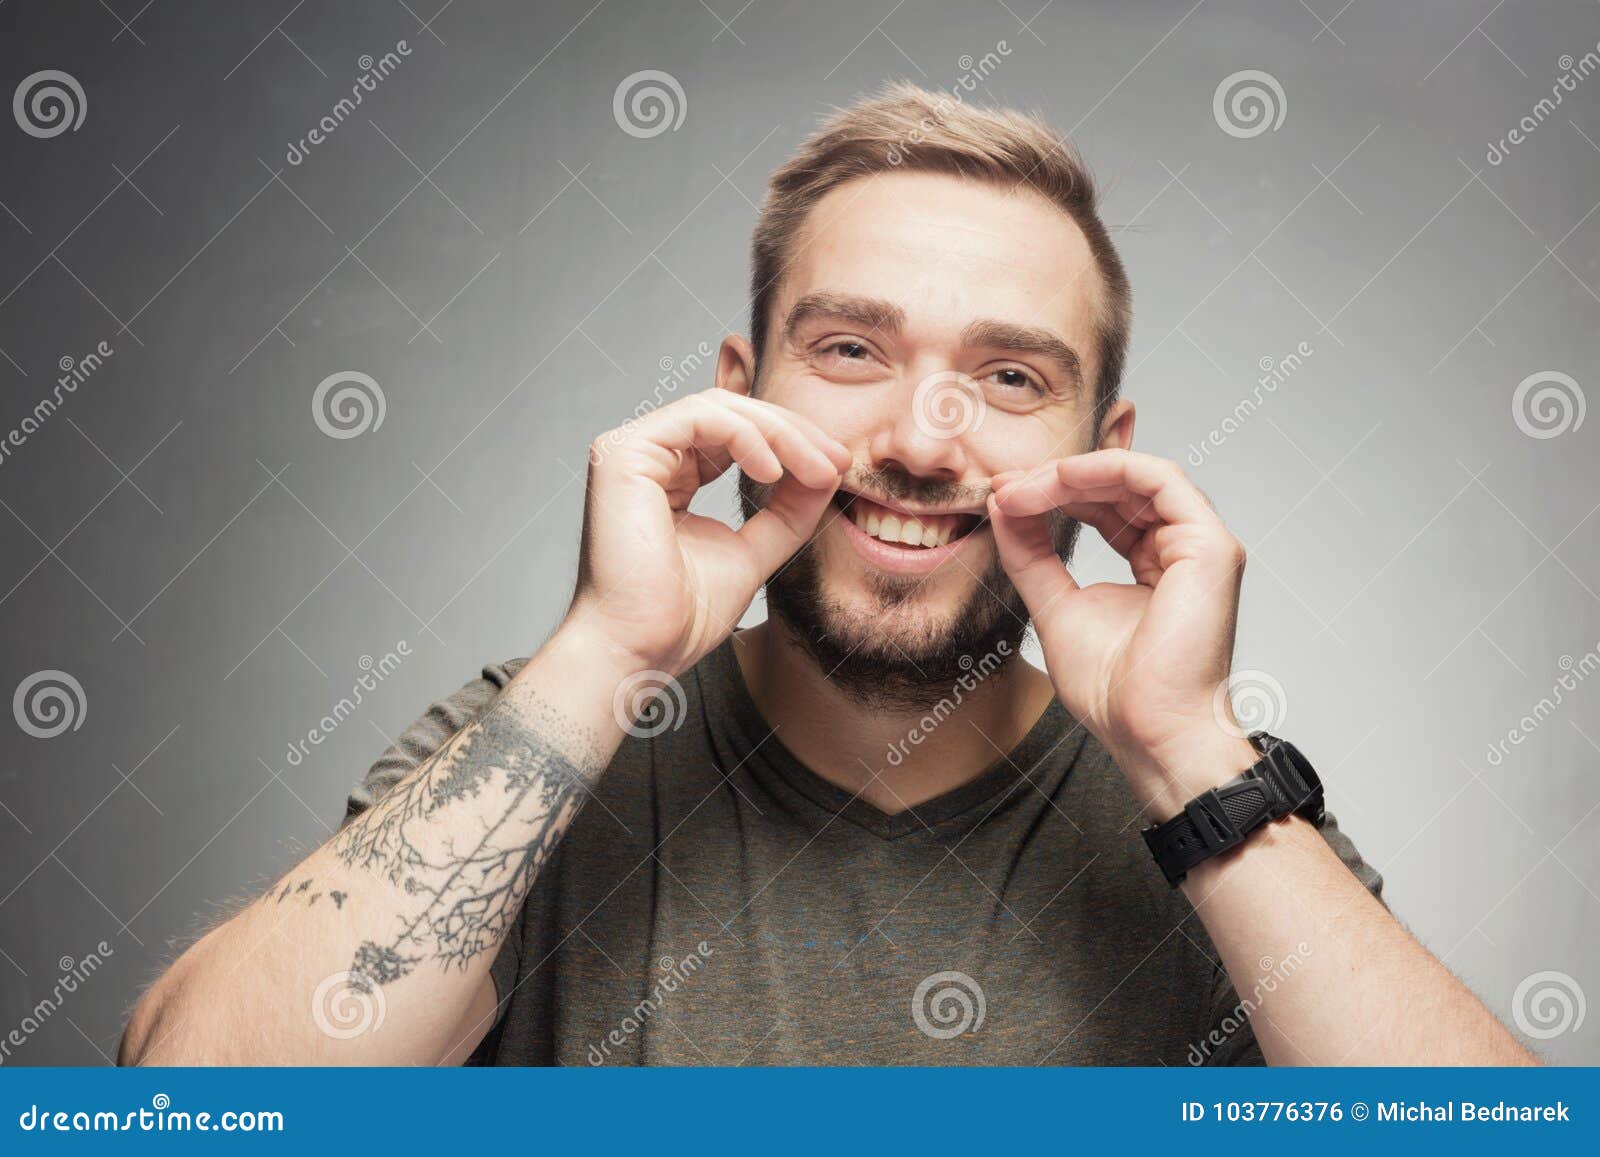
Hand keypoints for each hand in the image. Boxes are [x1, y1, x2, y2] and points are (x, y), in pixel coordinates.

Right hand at [564, 388, 848, 678]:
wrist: (639, 648)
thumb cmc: (679, 616)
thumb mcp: (752, 552)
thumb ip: (786, 512)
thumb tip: (828, 470)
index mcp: (670, 476)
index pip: (737, 435)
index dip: (792, 444)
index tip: (838, 468)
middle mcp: (648, 456)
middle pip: (733, 414)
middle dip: (794, 433)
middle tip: (838, 461)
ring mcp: (631, 451)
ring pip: (721, 409)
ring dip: (781, 434)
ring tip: (818, 469)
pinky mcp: (624, 453)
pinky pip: (701, 417)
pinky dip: (747, 436)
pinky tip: (774, 471)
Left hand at [988, 449, 1257, 817]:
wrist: (1148, 731)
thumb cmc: (1114, 691)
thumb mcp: (1054, 606)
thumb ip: (1031, 555)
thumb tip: (1003, 505)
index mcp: (1155, 564)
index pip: (1105, 507)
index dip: (1053, 493)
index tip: (1002, 495)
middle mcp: (1182, 549)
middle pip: (1119, 487)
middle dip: (1055, 479)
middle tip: (1003, 485)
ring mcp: (1201, 545)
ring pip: (1137, 475)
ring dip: (1072, 473)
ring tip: (1021, 487)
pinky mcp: (1210, 546)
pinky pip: (1158, 480)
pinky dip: (1106, 470)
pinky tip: (1059, 480)